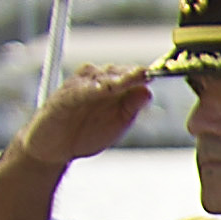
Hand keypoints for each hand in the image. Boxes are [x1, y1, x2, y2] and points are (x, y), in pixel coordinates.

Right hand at [20, 63, 154, 163]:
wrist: (54, 147)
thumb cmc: (87, 131)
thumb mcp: (118, 121)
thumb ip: (132, 107)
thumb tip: (148, 91)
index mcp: (112, 85)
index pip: (133, 76)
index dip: (147, 76)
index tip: (166, 74)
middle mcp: (96, 81)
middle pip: (119, 73)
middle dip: (134, 74)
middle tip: (148, 74)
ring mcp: (79, 87)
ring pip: (101, 78)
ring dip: (116, 78)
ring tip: (130, 78)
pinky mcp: (63, 98)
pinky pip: (78, 92)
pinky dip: (89, 90)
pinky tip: (100, 91)